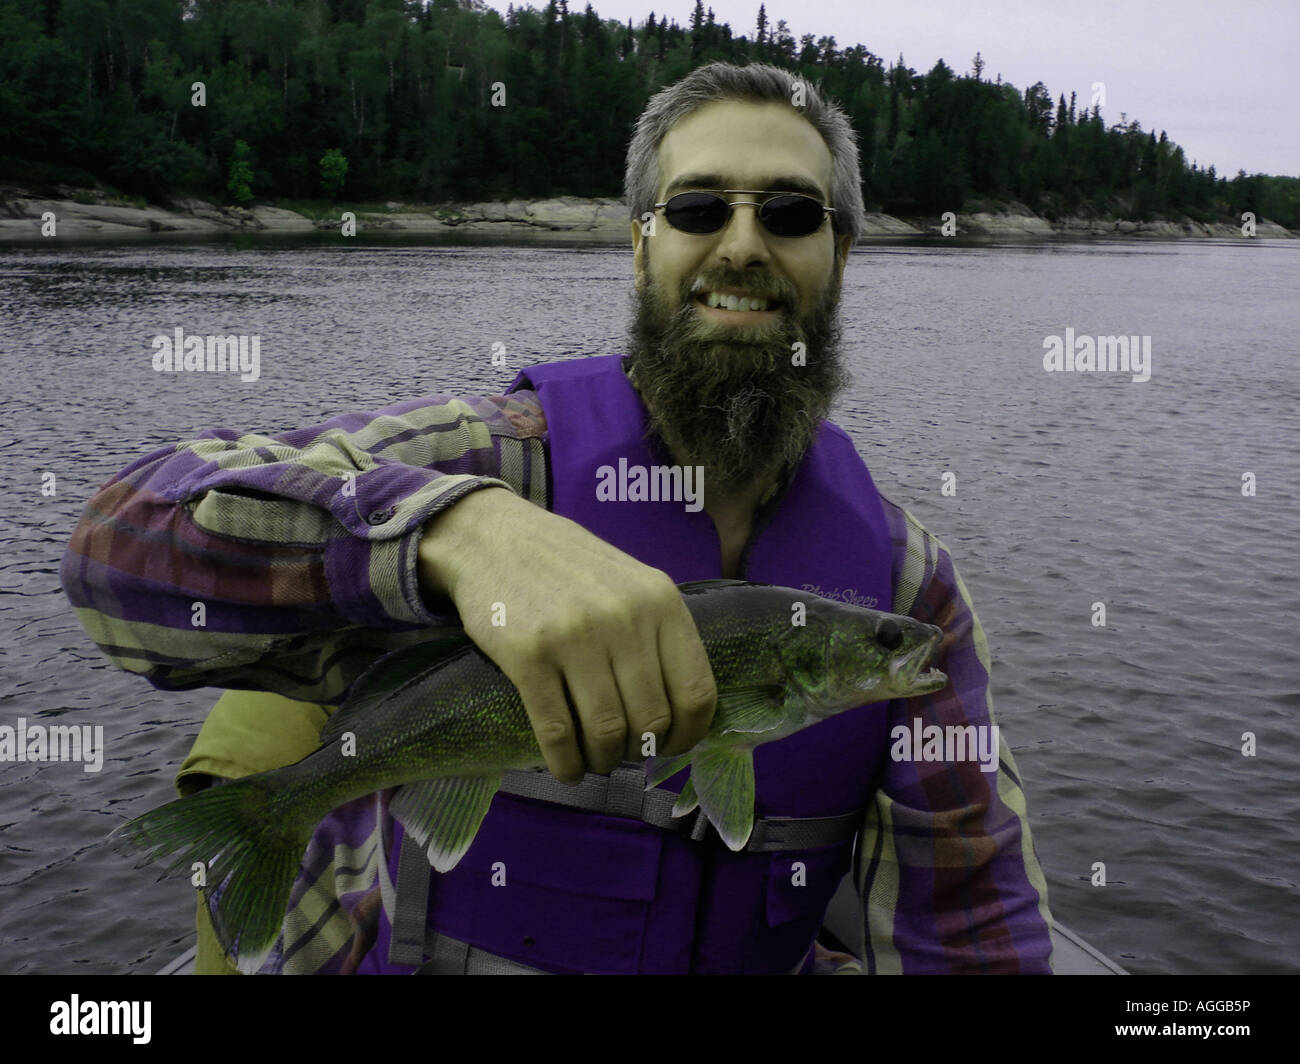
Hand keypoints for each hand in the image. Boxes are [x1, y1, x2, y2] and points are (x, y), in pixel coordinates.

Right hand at [417, 488, 715, 781]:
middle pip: (651, 719)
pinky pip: (557, 731)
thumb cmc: (569, 567)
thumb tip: (681, 710)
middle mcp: (624, 618)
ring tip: (595, 761)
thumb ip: (658, 633)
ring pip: (606, 731)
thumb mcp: (630, 583)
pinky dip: (565, 763)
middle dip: (640, 751)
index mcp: (660, 601)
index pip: (696, 691)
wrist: (493, 539)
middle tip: (625, 754)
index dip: (688, 734)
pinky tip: (566, 769)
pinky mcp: (528, 656)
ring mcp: (574, 636)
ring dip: (603, 761)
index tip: (671, 747)